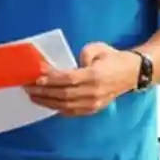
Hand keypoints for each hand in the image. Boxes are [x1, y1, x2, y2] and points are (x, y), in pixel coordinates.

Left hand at [23, 42, 139, 115]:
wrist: (132, 74)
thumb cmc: (113, 58)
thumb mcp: (99, 47)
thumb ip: (85, 53)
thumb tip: (71, 64)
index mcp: (95, 75)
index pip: (69, 79)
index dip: (52, 79)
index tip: (37, 76)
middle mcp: (94, 92)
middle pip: (64, 94)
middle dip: (44, 91)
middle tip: (28, 86)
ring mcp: (94, 103)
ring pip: (65, 106)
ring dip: (47, 101)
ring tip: (33, 96)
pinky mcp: (93, 109)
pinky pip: (71, 112)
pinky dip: (57, 108)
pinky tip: (46, 103)